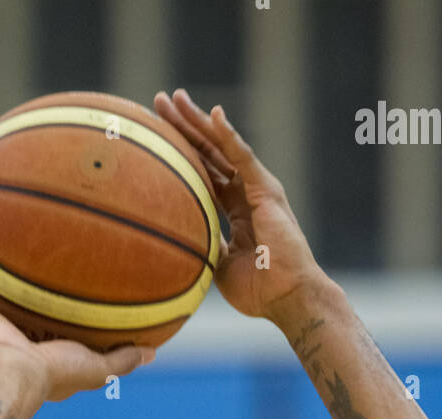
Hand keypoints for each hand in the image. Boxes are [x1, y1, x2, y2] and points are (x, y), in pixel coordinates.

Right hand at [0, 277, 154, 403]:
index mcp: (40, 357)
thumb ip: (122, 360)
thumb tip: (152, 354)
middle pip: (16, 324)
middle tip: (22, 297)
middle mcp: (14, 344)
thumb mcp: (97, 367)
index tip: (63, 323)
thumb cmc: (54, 373)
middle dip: (17, 314)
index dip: (56, 334)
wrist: (14, 372)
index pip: (48, 342)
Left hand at [153, 89, 326, 323]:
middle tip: (159, 101)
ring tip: (175, 98)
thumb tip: (176, 237)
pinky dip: (229, 135)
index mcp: (235, 210)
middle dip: (184, 127)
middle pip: (209, 152)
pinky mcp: (267, 190)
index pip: (203, 172)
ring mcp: (257, 188)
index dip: (181, 152)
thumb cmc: (259, 289)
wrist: (287, 297)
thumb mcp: (218, 264)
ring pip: (222, 147)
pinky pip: (244, 157)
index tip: (154, 133)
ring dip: (198, 122)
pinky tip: (212, 115)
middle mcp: (245, 193)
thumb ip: (204, 243)